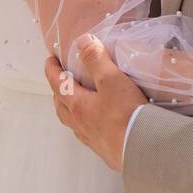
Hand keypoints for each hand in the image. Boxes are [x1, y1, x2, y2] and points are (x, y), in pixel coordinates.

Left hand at [44, 34, 145, 170]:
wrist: (143, 151)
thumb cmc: (125, 115)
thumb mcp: (111, 80)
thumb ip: (96, 59)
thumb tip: (82, 41)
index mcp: (77, 106)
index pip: (58, 83)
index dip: (52, 69)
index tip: (50, 59)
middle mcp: (80, 124)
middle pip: (61, 105)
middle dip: (58, 90)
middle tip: (60, 80)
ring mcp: (93, 140)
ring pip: (74, 122)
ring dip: (70, 109)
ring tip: (77, 102)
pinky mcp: (107, 150)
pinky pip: (90, 135)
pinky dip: (87, 124)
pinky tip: (98, 124)